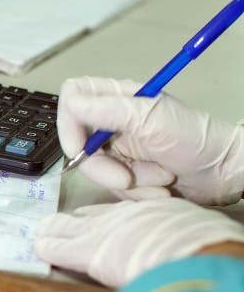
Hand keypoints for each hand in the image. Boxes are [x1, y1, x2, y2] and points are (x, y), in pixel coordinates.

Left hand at [35, 198, 243, 287]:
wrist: (193, 251)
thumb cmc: (198, 245)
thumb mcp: (188, 232)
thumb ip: (174, 235)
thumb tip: (181, 249)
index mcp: (147, 210)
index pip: (116, 212)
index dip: (100, 217)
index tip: (91, 220)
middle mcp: (120, 217)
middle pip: (88, 215)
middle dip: (73, 223)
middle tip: (57, 225)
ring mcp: (101, 231)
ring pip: (66, 228)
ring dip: (53, 233)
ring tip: (41, 234)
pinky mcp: (87, 250)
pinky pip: (58, 246)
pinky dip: (48, 247)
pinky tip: (38, 247)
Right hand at [58, 76, 243, 204]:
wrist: (223, 174)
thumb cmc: (196, 139)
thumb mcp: (150, 119)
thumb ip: (107, 110)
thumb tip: (71, 103)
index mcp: (116, 97)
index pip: (71, 100)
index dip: (68, 126)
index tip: (82, 149)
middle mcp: (112, 121)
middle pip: (78, 144)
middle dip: (104, 168)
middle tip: (127, 177)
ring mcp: (117, 148)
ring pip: (95, 171)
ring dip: (128, 182)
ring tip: (159, 178)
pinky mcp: (124, 171)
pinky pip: (111, 187)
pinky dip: (135, 193)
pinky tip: (158, 187)